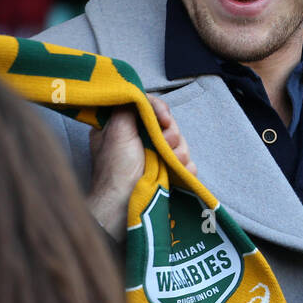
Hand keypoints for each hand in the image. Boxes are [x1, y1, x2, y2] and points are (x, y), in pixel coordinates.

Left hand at [88, 100, 194, 240]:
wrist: (124, 207)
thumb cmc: (115, 170)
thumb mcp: (115, 130)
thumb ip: (127, 107)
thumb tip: (136, 95)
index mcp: (123, 128)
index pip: (148, 107)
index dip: (159, 109)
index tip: (164, 118)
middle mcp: (140, 141)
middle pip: (168, 125)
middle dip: (171, 133)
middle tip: (165, 142)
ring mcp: (155, 159)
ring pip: (180, 144)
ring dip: (179, 152)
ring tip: (171, 162)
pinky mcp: (168, 175)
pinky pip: (186, 164)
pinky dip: (185, 168)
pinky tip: (179, 173)